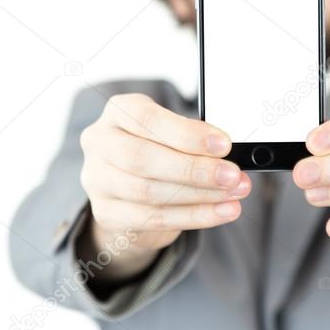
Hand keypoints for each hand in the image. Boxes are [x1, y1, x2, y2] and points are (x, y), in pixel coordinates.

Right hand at [78, 94, 249, 284]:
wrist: (126, 189)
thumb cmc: (156, 150)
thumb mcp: (171, 133)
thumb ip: (192, 140)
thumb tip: (227, 155)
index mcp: (118, 111)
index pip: (148, 119)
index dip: (187, 134)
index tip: (223, 145)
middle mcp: (100, 142)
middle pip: (142, 158)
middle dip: (194, 169)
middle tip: (231, 176)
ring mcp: (97, 179)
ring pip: (148, 192)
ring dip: (199, 195)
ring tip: (232, 195)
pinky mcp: (105, 212)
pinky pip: (152, 218)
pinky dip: (193, 216)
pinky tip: (220, 212)